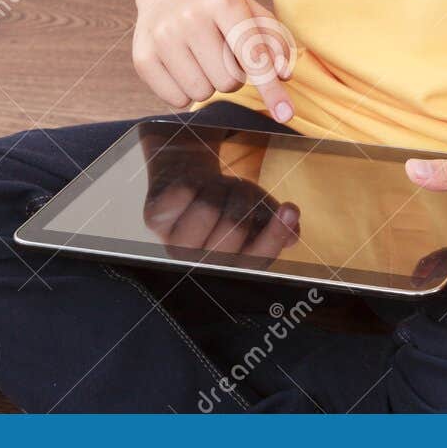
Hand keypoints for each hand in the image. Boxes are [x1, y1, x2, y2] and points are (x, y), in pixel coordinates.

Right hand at [133, 0, 296, 121]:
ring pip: (202, 94)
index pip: (253, 56)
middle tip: (222, 56)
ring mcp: (162, 37)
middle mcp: (190, 18)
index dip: (271, 88)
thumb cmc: (220, 9)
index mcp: (224, 3)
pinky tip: (182, 67)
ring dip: (209, 84)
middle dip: (233, 77)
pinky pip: (177, 101)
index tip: (285, 115)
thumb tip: (283, 75)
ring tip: (201, 59)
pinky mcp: (142, 57)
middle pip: (229, 82)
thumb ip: (275, 43)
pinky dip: (186, 93)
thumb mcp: (253, 13)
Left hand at [143, 143, 299, 261]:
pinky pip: (184, 193)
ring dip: (221, 188)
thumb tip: (292, 234)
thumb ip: (279, 226)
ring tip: (217, 188)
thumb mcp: (260, 212)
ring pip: (208, 208)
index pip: (256, 259)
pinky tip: (192, 189)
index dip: (274, 235)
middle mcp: (200, 264)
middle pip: (233, 227)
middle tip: (240, 191)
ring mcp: (173, 244)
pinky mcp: (154, 220)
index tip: (290, 209)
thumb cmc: (230, 202)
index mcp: (230, 267)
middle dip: (244, 198)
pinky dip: (195, 181)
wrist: (191, 180)